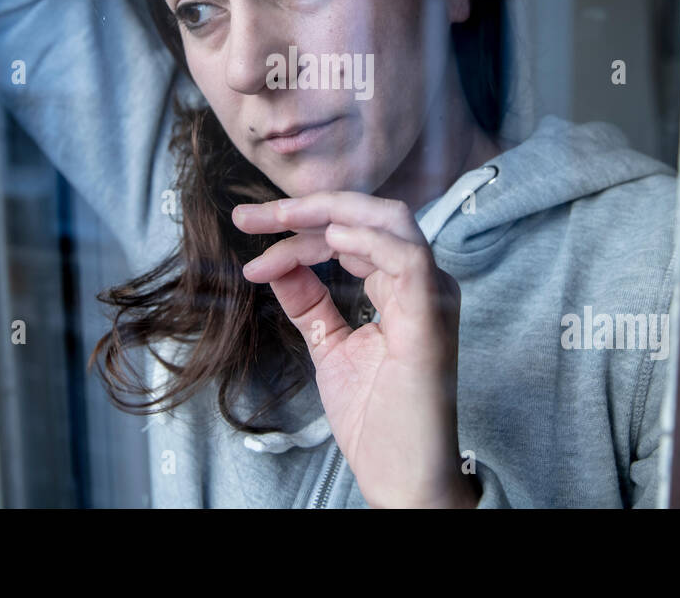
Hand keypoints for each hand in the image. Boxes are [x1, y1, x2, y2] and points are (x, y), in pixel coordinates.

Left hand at [232, 192, 479, 507]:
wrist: (401, 474)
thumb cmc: (376, 417)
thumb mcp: (329, 345)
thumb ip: (308, 301)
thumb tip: (277, 264)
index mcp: (399, 285)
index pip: (348, 233)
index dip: (296, 229)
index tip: (248, 237)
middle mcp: (420, 282)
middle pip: (368, 214)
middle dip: (305, 207)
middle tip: (251, 216)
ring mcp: (430, 296)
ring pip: (389, 221)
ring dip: (327, 213)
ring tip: (277, 222)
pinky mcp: (431, 317)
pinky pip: (408, 258)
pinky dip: (367, 239)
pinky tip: (329, 236)